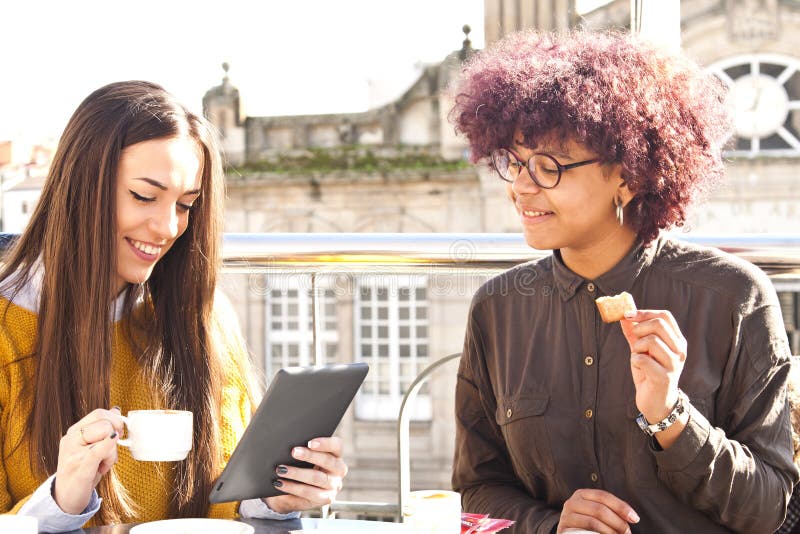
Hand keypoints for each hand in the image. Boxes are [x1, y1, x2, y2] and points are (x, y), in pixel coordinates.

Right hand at [53, 407, 124, 513]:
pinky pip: (99, 450)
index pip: (99, 413)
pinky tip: (104, 466)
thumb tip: (116, 410)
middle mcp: (70, 439)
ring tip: (102, 465)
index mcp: (74, 432)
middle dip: (116, 434)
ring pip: (107, 435)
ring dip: (112, 452)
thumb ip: (102, 428)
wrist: (65, 498)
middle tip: (111, 452)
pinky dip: (109, 453)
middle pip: (104, 422)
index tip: (117, 434)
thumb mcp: (92, 446)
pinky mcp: (79, 467)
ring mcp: (72, 452)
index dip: (115, 421)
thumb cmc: (82, 471)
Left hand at [264, 436, 346, 513]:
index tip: (310, 442)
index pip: (336, 446)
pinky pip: (308, 493)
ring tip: (281, 469)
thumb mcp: (302, 458)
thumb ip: (302, 450)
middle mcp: (338, 470)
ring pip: (316, 477)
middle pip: (327, 461)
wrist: (292, 494)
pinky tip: (280, 483)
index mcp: (336, 455)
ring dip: (297, 473)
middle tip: (293, 452)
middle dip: (309, 455)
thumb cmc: (299, 468)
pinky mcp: (325, 499)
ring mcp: (334, 486)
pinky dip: (292, 487)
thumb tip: (289, 445)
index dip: (325, 443)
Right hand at [557, 488, 638, 533]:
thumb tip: (632, 517)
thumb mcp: (597, 513)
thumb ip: (611, 511)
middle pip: (600, 509)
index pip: (603, 496)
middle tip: (627, 533)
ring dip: (610, 532)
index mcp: (582, 494)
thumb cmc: (587, 524)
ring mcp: (566, 516)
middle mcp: (571, 502)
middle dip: (618, 522)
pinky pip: (585, 533)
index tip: (635, 519)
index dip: (621, 506)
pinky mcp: (564, 530)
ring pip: (593, 522)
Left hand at [619, 309, 686, 425]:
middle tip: (634, 341)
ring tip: (638, 358)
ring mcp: (674, 364)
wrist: (656, 402)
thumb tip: (623, 315)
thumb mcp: (641, 349)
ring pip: (651, 341)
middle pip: (658, 324)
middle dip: (639, 329)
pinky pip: (643, 359)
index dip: (644, 312)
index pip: (665, 316)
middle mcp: (680, 350)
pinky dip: (635, 361)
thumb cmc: (649, 373)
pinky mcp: (664, 377)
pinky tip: (639, 368)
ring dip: (637, 347)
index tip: (627, 315)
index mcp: (677, 341)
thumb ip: (634, 333)